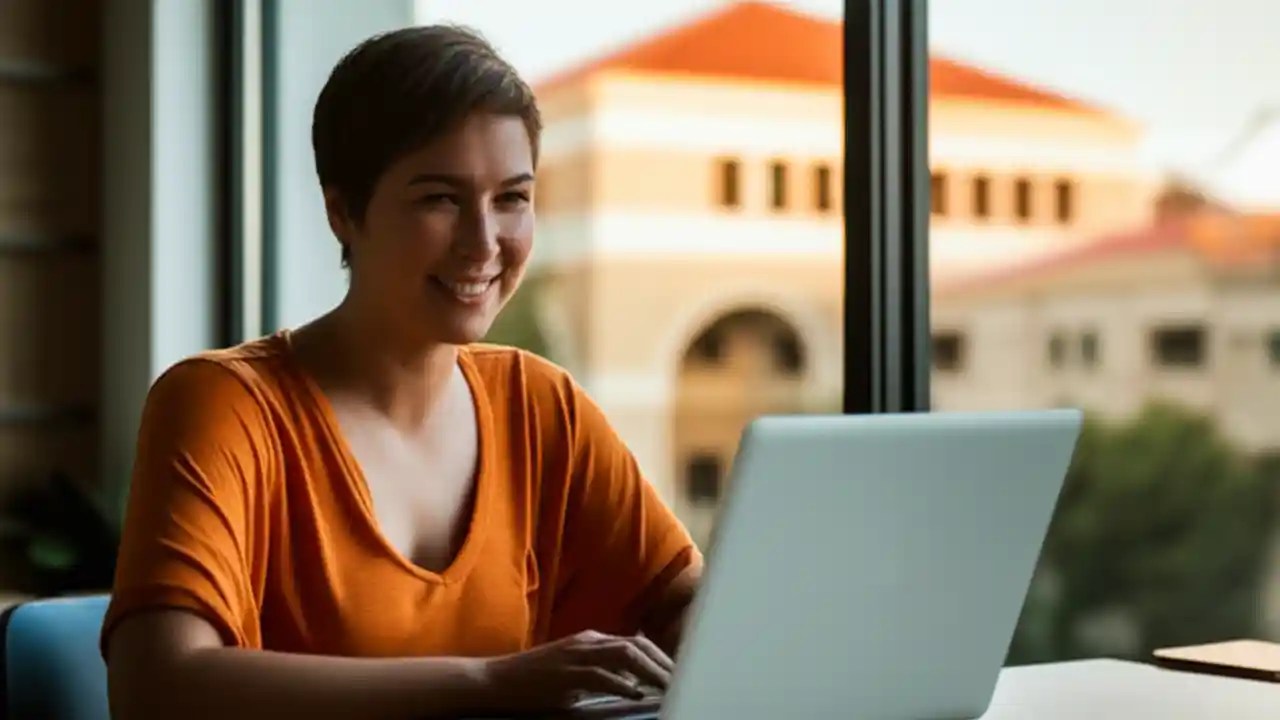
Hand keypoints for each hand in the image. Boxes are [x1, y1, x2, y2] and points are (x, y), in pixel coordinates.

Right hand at [480, 630, 674, 711]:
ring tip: (668, 687)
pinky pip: (601, 674)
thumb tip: (632, 684)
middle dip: (663, 663)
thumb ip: (602, 673)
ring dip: (650, 671)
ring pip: (625, 655)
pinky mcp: (566, 672)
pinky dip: (622, 684)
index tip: (677, 674)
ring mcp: (577, 654)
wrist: (497, 680)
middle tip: (683, 681)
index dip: (660, 657)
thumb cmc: (535, 681)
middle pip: (637, 645)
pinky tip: (636, 695)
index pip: (636, 643)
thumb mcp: (573, 673)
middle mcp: (588, 642)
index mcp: (591, 640)